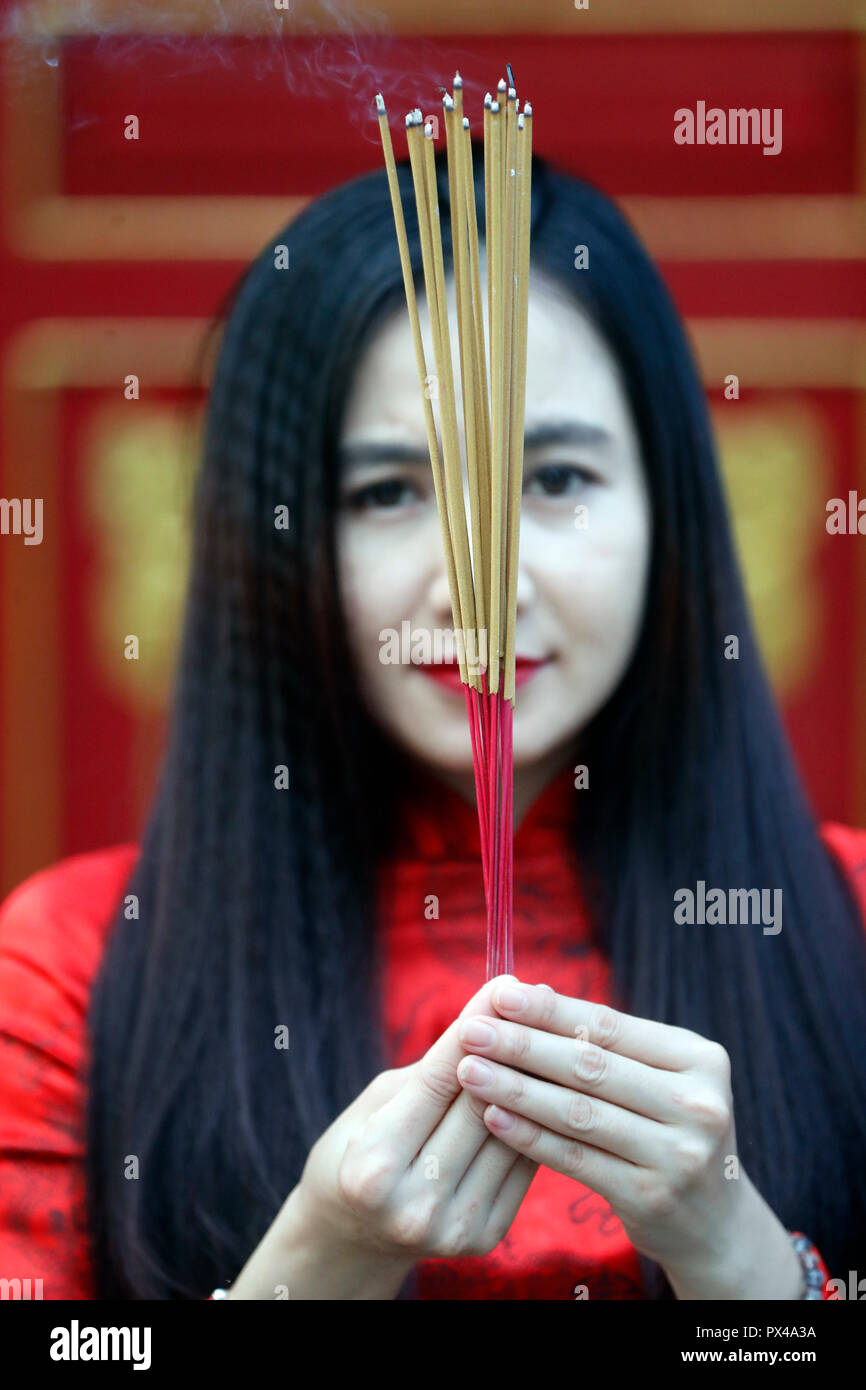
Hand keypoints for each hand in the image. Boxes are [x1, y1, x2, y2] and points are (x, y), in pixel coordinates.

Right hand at [295, 974, 537, 1269]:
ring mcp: (454, 1228)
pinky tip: (551, 1081)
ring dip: (536, 1078)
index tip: (503, 983)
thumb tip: (493, 1011)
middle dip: (512, 1045)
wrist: (355, 1236)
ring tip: (553, 1031)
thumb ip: (432, 1069)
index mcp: (374, 1169)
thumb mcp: (377, 1102)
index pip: (437, 1083)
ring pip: (512, 1131)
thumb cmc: (359, 1147)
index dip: (475, 1028)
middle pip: (481, 1106)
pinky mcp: (485, 1236)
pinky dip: (537, 1117)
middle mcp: (415, 1205)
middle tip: (538, 997)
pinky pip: (523, 1162)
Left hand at [454, 980, 802, 1296]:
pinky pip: (576, 1159)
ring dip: (517, 1089)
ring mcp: (679, 1154)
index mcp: (700, 1059)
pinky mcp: (651, 1197)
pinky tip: (492, 1118)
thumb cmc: (668, 1131)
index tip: (498, 995)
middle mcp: (698, 1103)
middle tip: (471, 1029)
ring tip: (469, 1071)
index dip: (549, 1010)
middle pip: (591, 1067)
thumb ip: (605, 1045)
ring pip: (579, 1113)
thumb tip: (526, 994)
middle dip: (523, 1045)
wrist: (715, 1224)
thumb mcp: (659, 1080)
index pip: (610, 1026)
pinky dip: (530, 1137)